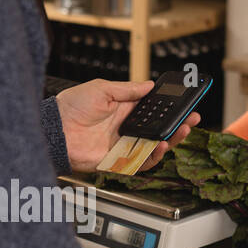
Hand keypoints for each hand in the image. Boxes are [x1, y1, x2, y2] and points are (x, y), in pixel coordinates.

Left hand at [55, 78, 200, 172]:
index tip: (186, 102)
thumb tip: (149, 85)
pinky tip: (162, 145)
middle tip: (193, 118)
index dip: (170, 107)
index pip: (154, 109)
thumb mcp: (102, 89)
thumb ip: (127, 89)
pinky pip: (141, 162)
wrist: (55, 129)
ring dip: (172, 139)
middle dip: (178, 124)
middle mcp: (126, 128)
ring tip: (182, 130)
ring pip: (155, 145)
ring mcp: (124, 145)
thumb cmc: (72, 107)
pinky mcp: (118, 161)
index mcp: (124, 109)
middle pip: (159, 128)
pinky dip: (154, 156)